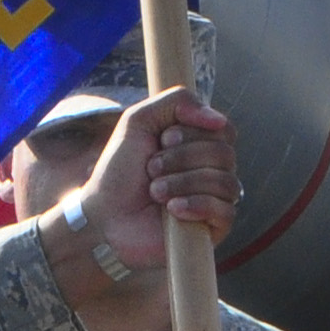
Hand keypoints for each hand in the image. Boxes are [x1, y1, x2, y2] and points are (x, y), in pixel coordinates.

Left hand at [40, 88, 238, 295]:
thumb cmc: (120, 170)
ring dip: (182, 182)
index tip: (163, 139)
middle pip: (224, 154)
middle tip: (150, 168)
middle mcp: (212, 171)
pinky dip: (196, 205)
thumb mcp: (139, 120)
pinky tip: (172, 209)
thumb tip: (218, 119)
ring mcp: (215, 200)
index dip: (195, 132)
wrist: (104, 215)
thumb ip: (177, 101)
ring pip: (224, 182)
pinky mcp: (213, 229)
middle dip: (181, 158)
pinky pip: (225, 211)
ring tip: (154, 191)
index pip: (224, 130)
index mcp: (200, 144)